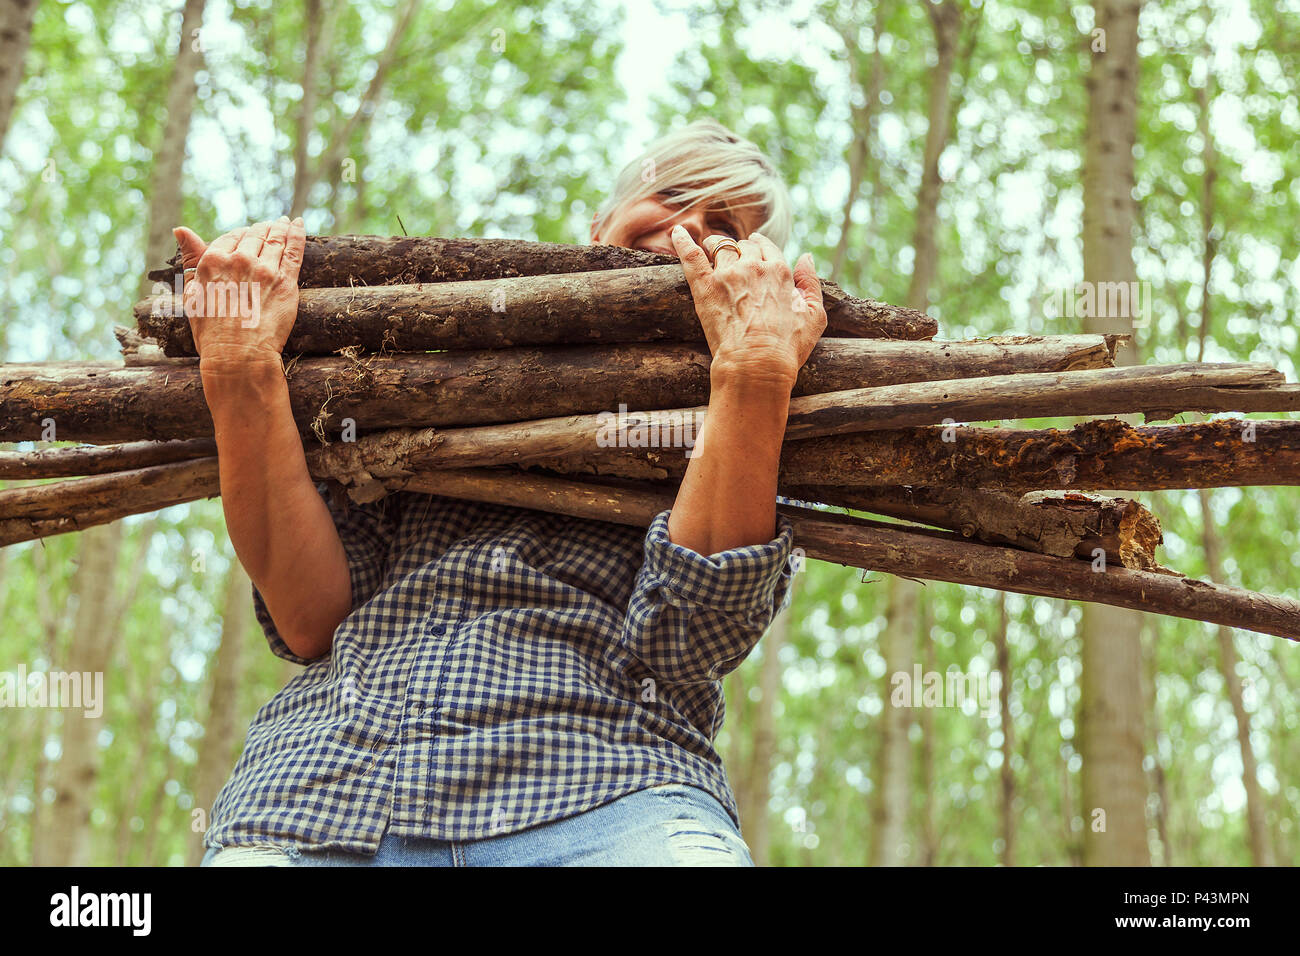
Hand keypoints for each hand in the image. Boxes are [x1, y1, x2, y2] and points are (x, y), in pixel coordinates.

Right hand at [173, 216, 305, 368]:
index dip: (239, 236)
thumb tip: (181, 230)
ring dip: (280, 228)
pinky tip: (299, 224)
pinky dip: (297, 233)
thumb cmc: (212, 333)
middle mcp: (239, 260)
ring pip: (274, 239)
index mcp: (212, 261)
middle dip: (261, 230)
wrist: (238, 357)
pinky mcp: (286, 281)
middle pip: (253, 236)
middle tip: (269, 226)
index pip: (230, 238)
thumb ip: (190, 260)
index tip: (245, 236)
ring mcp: (264, 269)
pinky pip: (294, 249)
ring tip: (285, 222)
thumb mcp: (193, 295)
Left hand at [668, 226, 826, 390]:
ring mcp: (726, 274)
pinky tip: (677, 232)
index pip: (767, 248)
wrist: (757, 365)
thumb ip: (811, 283)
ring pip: (720, 246)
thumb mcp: (815, 316)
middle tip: (734, 255)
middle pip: (744, 246)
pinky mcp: (704, 287)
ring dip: (716, 244)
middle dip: (740, 249)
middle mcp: (753, 266)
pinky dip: (683, 241)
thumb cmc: (787, 347)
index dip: (760, 247)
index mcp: (779, 271)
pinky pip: (691, 256)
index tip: (755, 248)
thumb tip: (806, 257)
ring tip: (710, 244)